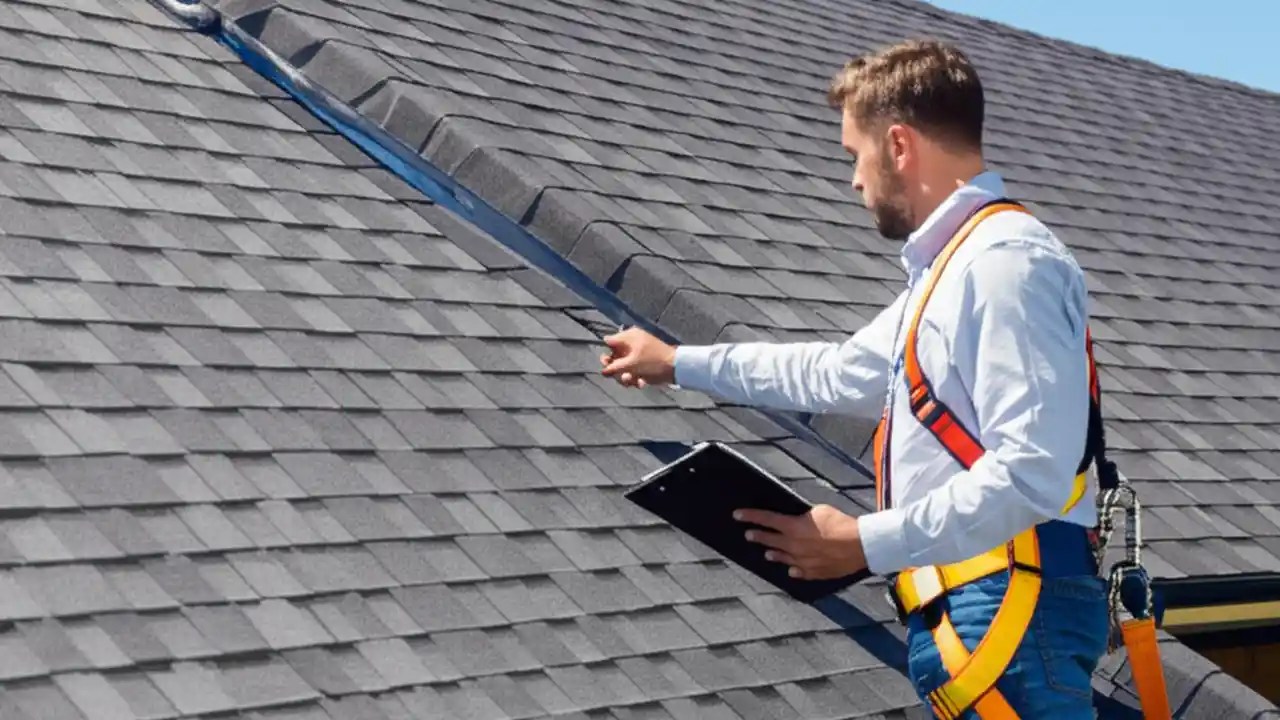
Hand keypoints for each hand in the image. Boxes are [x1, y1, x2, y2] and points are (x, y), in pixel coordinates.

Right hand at [600, 327, 676, 387]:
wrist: (676, 368)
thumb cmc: (652, 361)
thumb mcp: (630, 364)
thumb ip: (614, 367)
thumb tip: (603, 371)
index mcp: (629, 337)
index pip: (609, 342)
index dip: (606, 354)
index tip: (607, 365)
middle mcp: (632, 343)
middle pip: (615, 357)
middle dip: (617, 370)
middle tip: (621, 377)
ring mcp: (638, 354)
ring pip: (624, 367)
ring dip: (626, 377)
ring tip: (633, 381)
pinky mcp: (644, 364)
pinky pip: (633, 371)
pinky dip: (636, 378)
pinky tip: (641, 383)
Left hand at [736, 504, 866, 579]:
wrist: (860, 545)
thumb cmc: (841, 524)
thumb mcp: (820, 511)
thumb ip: (804, 516)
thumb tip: (799, 519)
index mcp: (793, 527)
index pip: (766, 519)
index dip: (750, 516)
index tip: (736, 515)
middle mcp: (794, 546)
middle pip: (770, 540)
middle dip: (758, 536)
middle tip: (748, 535)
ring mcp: (802, 562)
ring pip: (783, 558)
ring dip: (774, 553)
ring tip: (767, 553)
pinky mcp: (814, 572)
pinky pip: (800, 572)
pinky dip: (794, 569)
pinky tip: (791, 569)